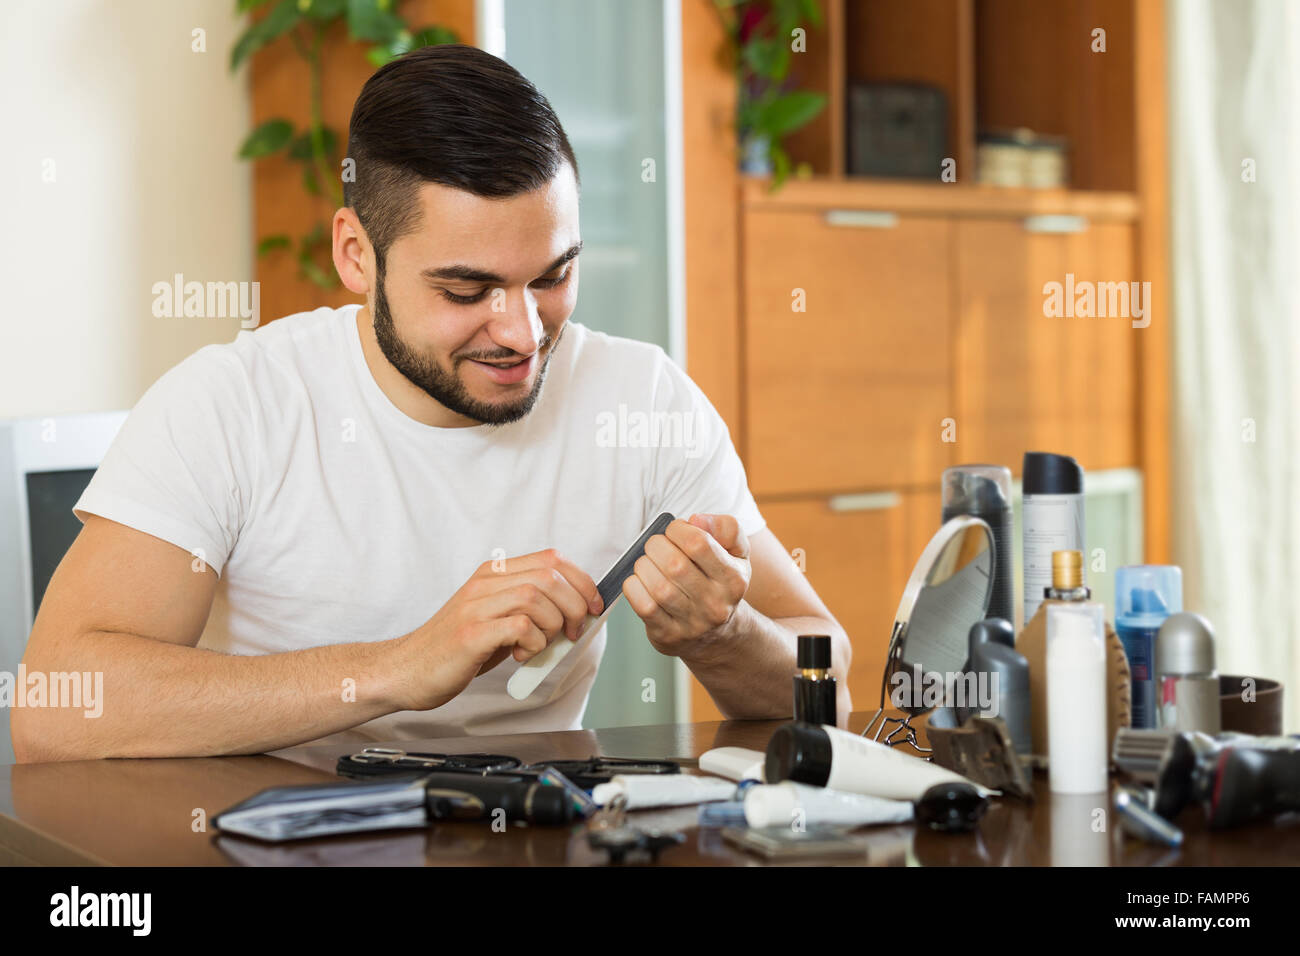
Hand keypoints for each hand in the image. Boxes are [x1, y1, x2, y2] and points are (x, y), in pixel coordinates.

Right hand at [392, 549, 601, 710]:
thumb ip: (529, 609)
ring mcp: (476, 606)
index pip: (551, 558)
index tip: (594, 604)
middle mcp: (485, 583)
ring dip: (553, 625)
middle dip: (575, 605)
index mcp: (493, 574)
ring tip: (541, 646)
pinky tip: (521, 655)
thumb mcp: (496, 618)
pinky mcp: (471, 633)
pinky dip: (534, 643)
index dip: (582, 580)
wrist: (407, 670)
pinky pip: (520, 626)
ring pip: (537, 597)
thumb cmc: (455, 648)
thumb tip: (576, 613)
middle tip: (574, 631)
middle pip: (550, 576)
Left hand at [621, 514, 751, 659]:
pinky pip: (643, 606)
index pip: (698, 543)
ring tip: (648, 562)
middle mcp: (715, 604)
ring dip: (643, 566)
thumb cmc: (721, 583)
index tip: (675, 530)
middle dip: (656, 546)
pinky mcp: (668, 636)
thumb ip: (726, 528)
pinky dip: (634, 587)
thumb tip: (696, 520)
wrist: (719, 635)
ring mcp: (692, 624)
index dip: (678, 529)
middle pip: (674, 564)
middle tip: (656, 545)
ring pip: (658, 586)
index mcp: (734, 579)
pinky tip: (641, 580)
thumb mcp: (737, 553)